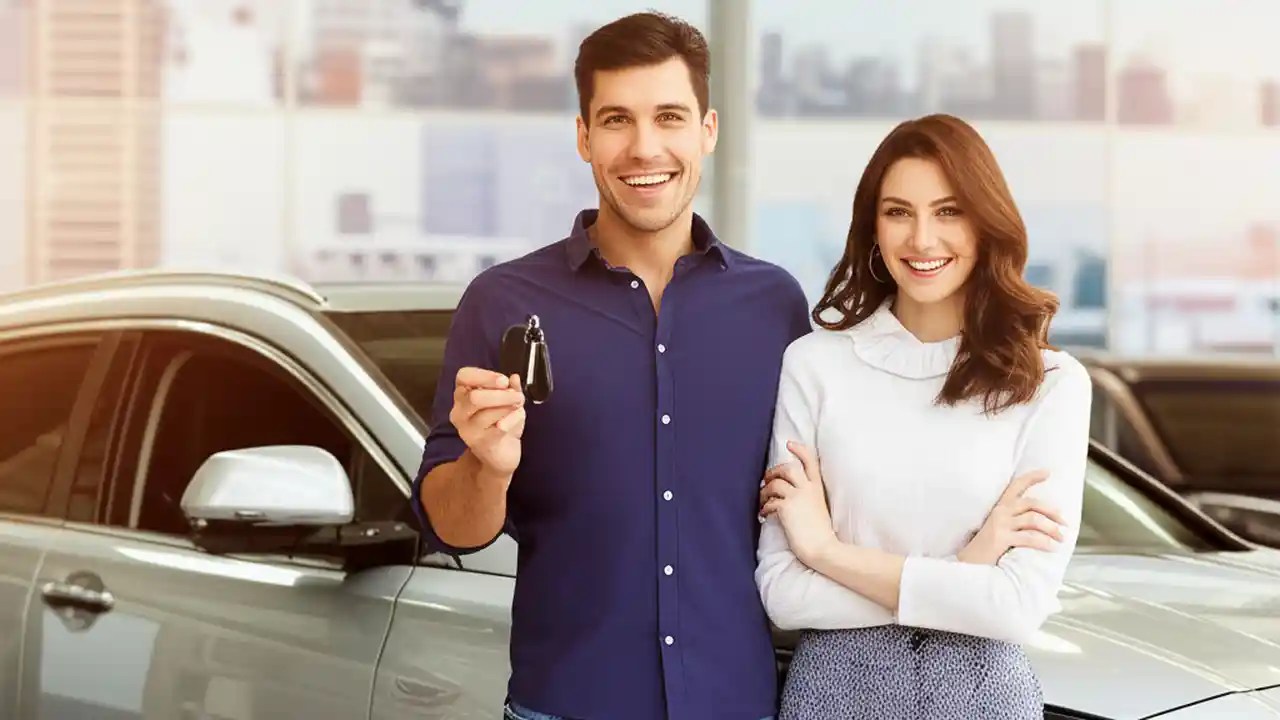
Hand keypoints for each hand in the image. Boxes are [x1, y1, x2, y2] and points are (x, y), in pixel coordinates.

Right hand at [450, 367, 525, 480]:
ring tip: (518, 409)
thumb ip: (511, 388)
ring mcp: (468, 430)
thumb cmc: (501, 425)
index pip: (463, 377)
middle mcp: (459, 412)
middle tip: (517, 397)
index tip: (504, 381)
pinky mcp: (481, 444)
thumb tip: (514, 378)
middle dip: (502, 395)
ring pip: (488, 412)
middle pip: (475, 397)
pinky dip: (513, 420)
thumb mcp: (508, 402)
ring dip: (510, 407)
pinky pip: (500, 427)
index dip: (485, 376)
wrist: (500, 456)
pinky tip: (517, 420)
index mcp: (463, 395)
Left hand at [759, 442, 836, 566]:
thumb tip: (787, 496)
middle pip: (788, 468)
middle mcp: (808, 489)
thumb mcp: (818, 509)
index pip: (811, 462)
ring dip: (765, 491)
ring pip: (775, 483)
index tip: (790, 443)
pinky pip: (770, 501)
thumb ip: (807, 499)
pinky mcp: (786, 508)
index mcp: (818, 489)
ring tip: (762, 502)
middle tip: (767, 479)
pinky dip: (764, 508)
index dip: (800, 450)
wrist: (822, 548)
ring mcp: (797, 497)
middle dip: (774, 471)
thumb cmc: (821, 534)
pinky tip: (764, 516)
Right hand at [958, 469, 1065, 564]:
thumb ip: (1015, 520)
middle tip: (1064, 522)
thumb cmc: (988, 548)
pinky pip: (1029, 537)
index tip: (1047, 472)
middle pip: (1032, 503)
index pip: (1016, 485)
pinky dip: (1044, 542)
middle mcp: (1000, 512)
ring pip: (1034, 519)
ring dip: (1052, 528)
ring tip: (1061, 538)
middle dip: (1052, 511)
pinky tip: (1052, 547)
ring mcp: (1000, 524)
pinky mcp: (1001, 538)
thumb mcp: (999, 528)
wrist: (970, 564)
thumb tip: (1043, 522)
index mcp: (1000, 507)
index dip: (1032, 477)